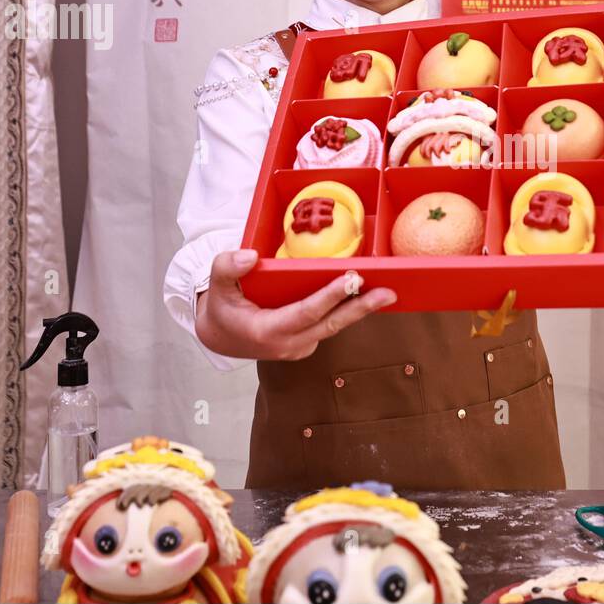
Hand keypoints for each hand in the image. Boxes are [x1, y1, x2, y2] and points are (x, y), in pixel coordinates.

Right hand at [195, 249, 395, 360]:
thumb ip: (227, 267)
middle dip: (361, 308)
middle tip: (387, 293)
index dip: (330, 297)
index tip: (351, 279)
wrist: (221, 337)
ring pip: (334, 327)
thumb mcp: (215, 286)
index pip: (305, 313)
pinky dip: (348, 311)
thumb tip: (249, 256)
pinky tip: (367, 295)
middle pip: (330, 325)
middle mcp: (288, 344)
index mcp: (267, 332)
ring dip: (360, 310)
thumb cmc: (221, 308)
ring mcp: (299, 347)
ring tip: (387, 292)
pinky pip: (330, 326)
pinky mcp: (306, 343)